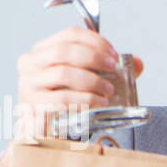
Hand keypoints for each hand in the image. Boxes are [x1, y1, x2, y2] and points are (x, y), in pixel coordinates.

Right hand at [0, 27, 143, 166]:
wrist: (46, 133)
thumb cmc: (66, 102)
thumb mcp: (85, 80)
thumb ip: (109, 70)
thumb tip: (138, 63)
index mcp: (43, 50)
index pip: (69, 34)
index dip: (95, 41)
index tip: (114, 54)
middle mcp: (30, 64)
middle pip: (64, 51)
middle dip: (93, 58)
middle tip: (112, 68)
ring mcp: (28, 85)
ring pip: (63, 73)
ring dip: (91, 80)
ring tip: (108, 90)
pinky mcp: (32, 106)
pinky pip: (61, 99)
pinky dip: (85, 99)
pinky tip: (99, 103)